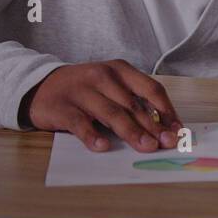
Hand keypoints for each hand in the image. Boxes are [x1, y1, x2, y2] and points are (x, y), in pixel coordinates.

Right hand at [24, 60, 182, 152]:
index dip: (167, 110)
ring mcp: (81, 90)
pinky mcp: (61, 106)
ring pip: (111, 113)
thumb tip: (163, 128)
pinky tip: (103, 146)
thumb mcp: (111, 87)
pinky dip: (92, 135)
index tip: (177, 130)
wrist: (40, 86)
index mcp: (120, 70)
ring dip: (131, 132)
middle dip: (153, 126)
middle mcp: (103, 76)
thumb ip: (133, 102)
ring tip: (146, 147)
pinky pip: (80, 123)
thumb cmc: (85, 90)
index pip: (151, 89)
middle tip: (166, 143)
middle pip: (133, 104)